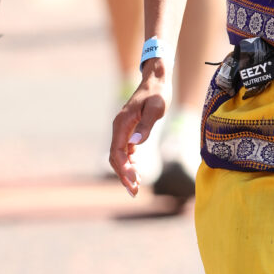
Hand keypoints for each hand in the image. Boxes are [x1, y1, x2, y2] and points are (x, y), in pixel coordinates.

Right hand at [109, 68, 167, 194]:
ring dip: (125, 172)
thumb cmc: (158, 93)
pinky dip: (129, 164)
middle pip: (115, 157)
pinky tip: (137, 173)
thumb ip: (146, 125)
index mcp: (122, 123)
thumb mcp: (156, 108)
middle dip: (123, 175)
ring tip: (136, 188)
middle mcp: (119, 127)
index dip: (124, 169)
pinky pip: (125, 151)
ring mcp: (123, 130)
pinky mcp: (129, 131)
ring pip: (118, 156)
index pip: (117, 152)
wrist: (157, 80)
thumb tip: (135, 144)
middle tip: (135, 192)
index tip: (135, 182)